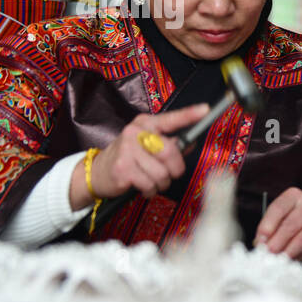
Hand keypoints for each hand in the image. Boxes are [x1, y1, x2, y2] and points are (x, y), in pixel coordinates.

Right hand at [70, 103, 208, 206]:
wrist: (96, 172)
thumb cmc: (128, 158)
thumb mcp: (147, 145)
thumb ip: (170, 144)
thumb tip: (191, 142)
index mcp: (145, 124)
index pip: (170, 119)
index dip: (189, 115)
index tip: (205, 110)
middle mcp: (136, 132)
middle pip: (170, 152)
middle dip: (175, 169)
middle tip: (169, 174)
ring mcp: (127, 149)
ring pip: (162, 173)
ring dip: (162, 183)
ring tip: (151, 181)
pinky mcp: (123, 168)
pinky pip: (150, 184)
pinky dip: (150, 190)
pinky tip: (142, 187)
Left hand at [253, 187, 301, 263]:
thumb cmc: (292, 225)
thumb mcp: (278, 222)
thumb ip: (269, 231)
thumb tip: (260, 244)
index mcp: (294, 195)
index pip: (279, 208)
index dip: (267, 225)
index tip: (260, 241)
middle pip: (291, 223)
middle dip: (278, 241)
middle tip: (268, 253)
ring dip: (288, 251)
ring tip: (278, 260)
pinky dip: (299, 257)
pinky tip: (291, 260)